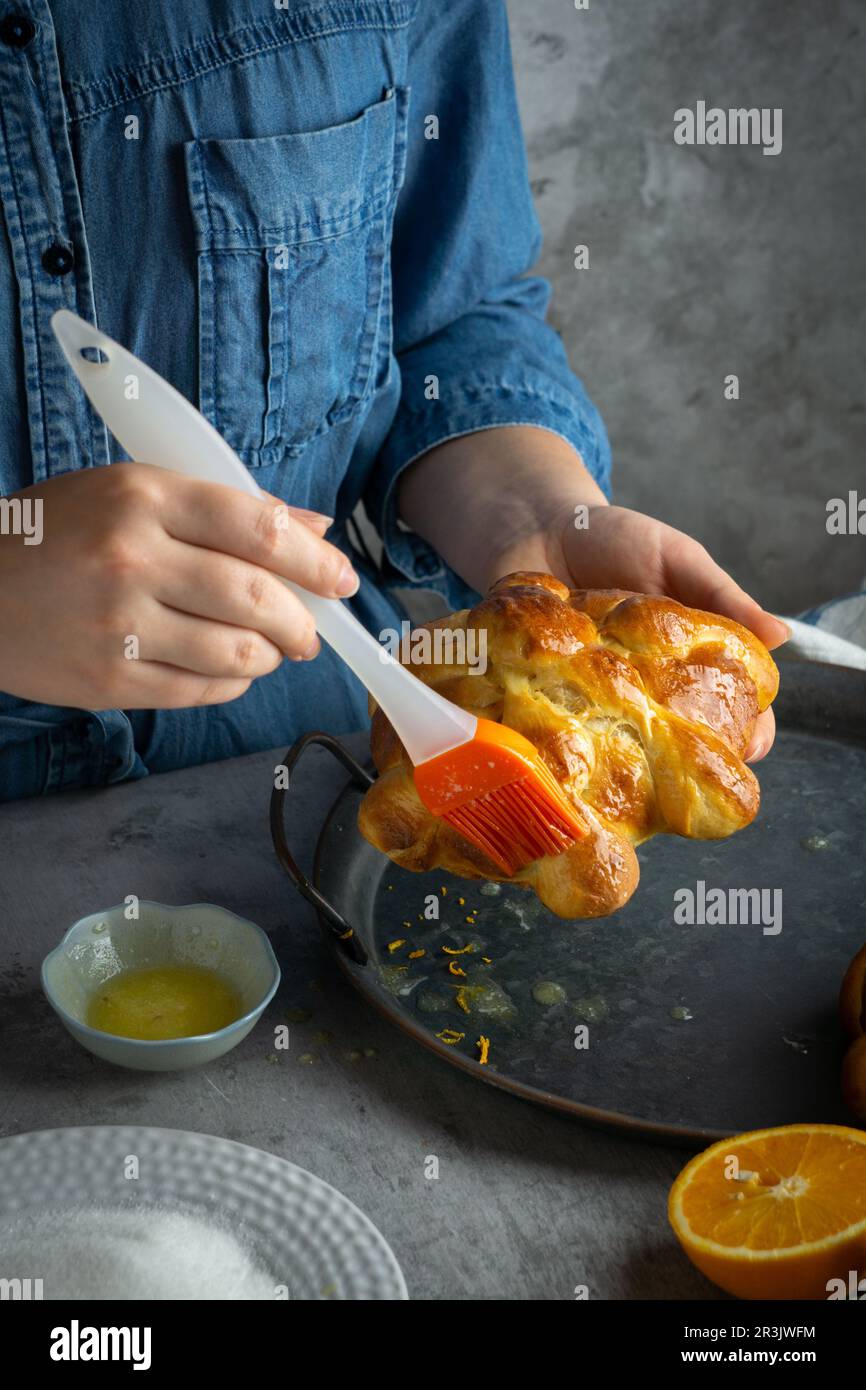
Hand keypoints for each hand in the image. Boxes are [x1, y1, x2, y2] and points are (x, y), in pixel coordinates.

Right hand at [0, 463, 357, 709]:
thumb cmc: (58, 533)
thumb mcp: (131, 492)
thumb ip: (224, 509)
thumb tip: (312, 529)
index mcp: (144, 496)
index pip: (257, 527)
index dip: (314, 560)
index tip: (342, 580)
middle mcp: (133, 557)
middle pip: (257, 596)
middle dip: (303, 621)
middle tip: (312, 632)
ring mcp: (119, 623)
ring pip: (237, 652)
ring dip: (271, 655)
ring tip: (271, 649)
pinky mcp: (109, 680)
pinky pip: (201, 690)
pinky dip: (232, 682)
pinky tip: (231, 668)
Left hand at [489, 502, 788, 762]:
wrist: (537, 528)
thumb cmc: (614, 541)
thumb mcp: (677, 558)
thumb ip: (721, 596)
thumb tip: (781, 636)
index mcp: (688, 656)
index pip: (733, 703)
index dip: (749, 728)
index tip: (751, 745)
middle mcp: (648, 687)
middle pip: (684, 737)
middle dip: (696, 759)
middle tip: (696, 769)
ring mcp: (600, 697)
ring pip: (628, 746)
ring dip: (636, 759)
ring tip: (642, 766)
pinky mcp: (549, 696)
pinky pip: (565, 730)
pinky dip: (572, 741)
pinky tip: (579, 748)